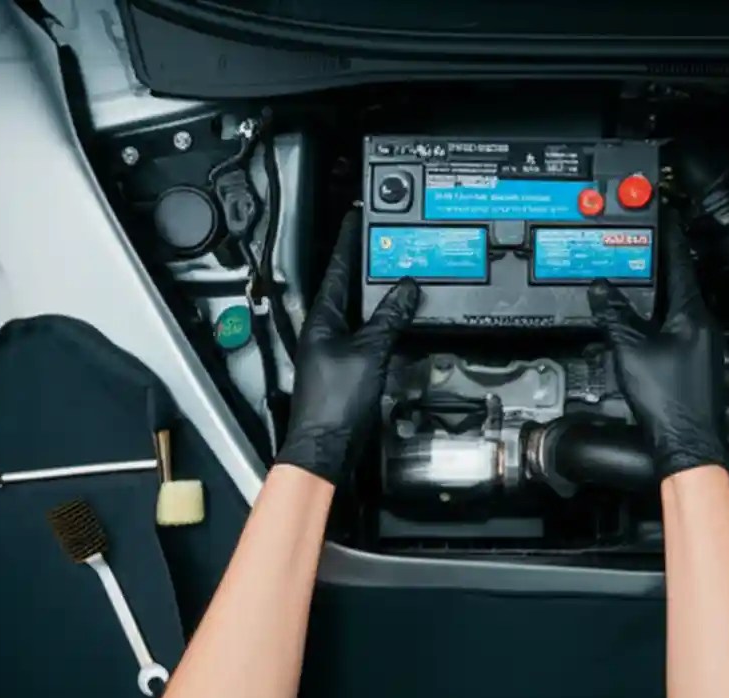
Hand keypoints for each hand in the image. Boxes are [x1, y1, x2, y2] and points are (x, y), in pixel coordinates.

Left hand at [275, 214, 420, 484]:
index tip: (356, 217)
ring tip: (397, 273)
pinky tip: (396, 321)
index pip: (337, 269)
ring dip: (376, 294)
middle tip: (385, 240)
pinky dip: (382, 322)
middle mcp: (324, 331)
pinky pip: (365, 334)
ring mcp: (333, 350)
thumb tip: (406, 288)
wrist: (324, 450)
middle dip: (366, 264)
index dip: (348, 242)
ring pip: (358, 312)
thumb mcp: (368, 353)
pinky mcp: (345, 369)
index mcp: (321, 319)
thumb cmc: (334, 405)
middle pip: (347, 287)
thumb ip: (388, 319)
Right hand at [589, 229, 724, 480]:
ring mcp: (701, 345)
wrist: (687, 443)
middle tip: (635, 248)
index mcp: (693, 314)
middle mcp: (703, 326)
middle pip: (677, 284)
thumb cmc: (669, 401)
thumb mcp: (631, 350)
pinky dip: (654, 320)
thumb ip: (614, 315)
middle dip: (655, 267)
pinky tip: (636, 327)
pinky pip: (673, 329)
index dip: (668, 239)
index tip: (662, 220)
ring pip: (674, 309)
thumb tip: (601, 289)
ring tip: (629, 284)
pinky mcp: (694, 363)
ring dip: (652, 296)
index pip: (681, 264)